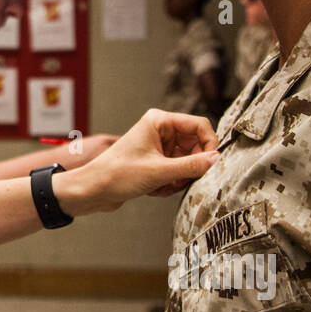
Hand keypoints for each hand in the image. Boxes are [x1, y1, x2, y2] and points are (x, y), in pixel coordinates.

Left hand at [58, 109, 218, 212]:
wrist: (93, 190)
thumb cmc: (118, 175)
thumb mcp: (160, 172)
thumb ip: (192, 166)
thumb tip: (217, 160)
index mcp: (159, 121)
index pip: (199, 125)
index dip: (210, 144)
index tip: (213, 164)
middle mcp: (160, 130)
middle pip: (195, 145)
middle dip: (191, 166)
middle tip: (182, 180)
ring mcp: (158, 146)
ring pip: (187, 161)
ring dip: (179, 178)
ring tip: (163, 186)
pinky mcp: (155, 161)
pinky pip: (176, 171)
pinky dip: (170, 183)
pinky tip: (155, 190)